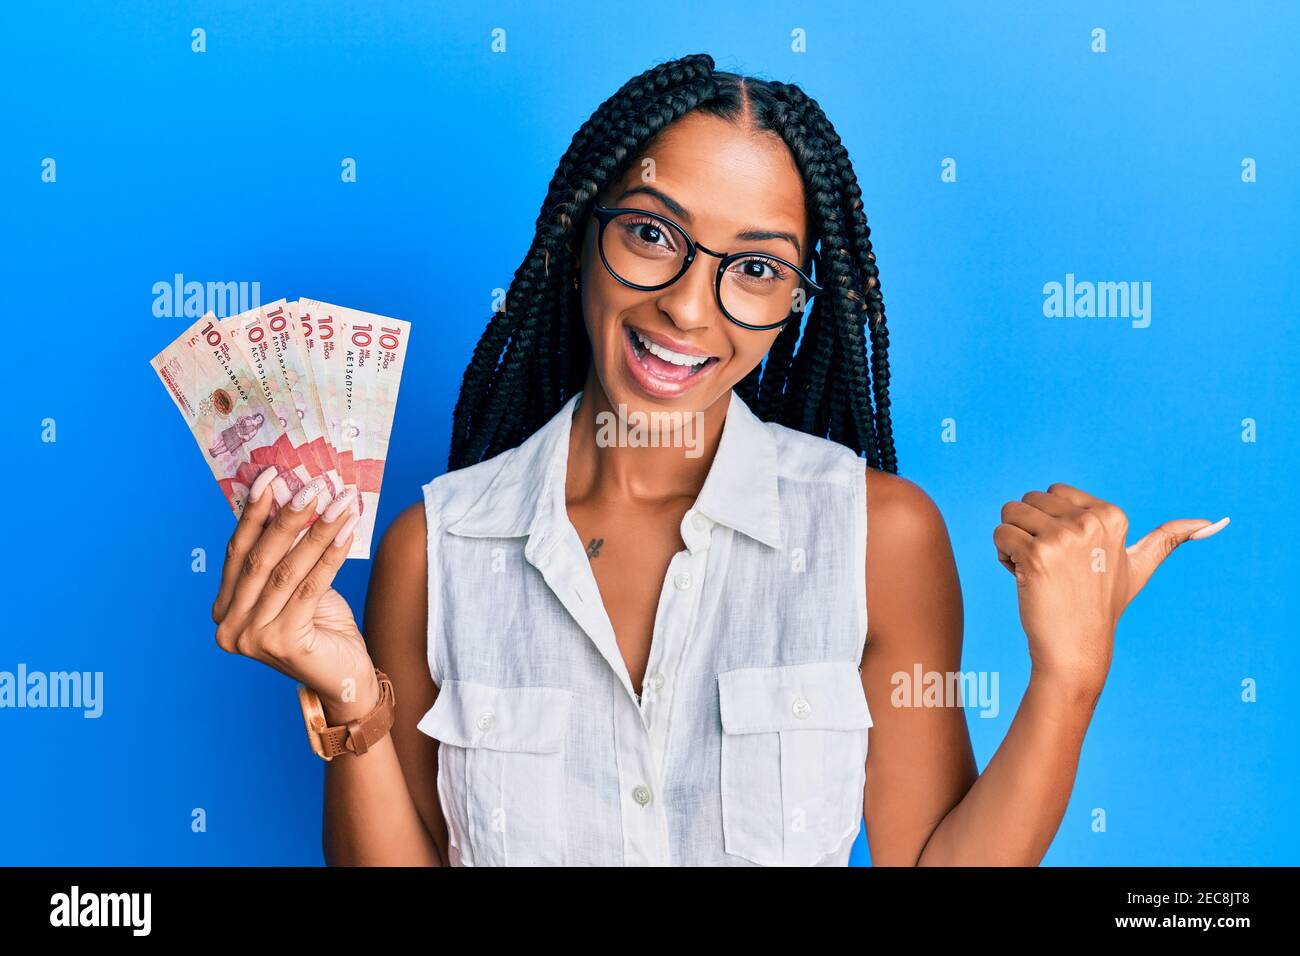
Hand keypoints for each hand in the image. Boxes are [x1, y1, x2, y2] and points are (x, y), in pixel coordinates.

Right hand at [211, 466, 376, 713]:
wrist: (345, 677)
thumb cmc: (320, 628)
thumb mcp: (296, 587)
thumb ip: (285, 555)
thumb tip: (293, 496)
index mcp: (224, 610)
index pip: (237, 552)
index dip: (253, 513)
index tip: (270, 476)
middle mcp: (230, 626)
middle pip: (260, 559)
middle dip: (288, 517)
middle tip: (312, 484)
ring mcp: (253, 638)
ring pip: (287, 571)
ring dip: (316, 531)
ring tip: (339, 502)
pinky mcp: (283, 644)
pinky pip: (311, 587)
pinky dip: (330, 555)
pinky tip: (347, 531)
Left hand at [994, 482, 1228, 695]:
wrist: (1077, 648)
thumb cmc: (1102, 606)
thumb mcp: (1140, 568)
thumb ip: (1169, 540)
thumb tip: (1216, 522)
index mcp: (1112, 515)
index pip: (1052, 492)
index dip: (1051, 523)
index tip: (1070, 556)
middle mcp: (1091, 521)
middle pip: (1028, 499)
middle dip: (1028, 530)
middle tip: (1051, 567)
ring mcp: (1064, 537)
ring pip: (1010, 513)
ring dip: (1013, 542)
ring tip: (1036, 571)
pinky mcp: (1037, 554)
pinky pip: (1000, 534)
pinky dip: (1003, 556)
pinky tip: (1022, 578)